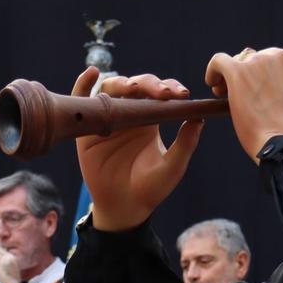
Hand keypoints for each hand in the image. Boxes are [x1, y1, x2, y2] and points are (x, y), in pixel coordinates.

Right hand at [70, 65, 203, 232]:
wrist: (124, 209)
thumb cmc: (151, 189)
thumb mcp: (173, 167)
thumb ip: (186, 143)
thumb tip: (199, 117)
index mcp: (151, 119)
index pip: (159, 93)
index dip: (169, 88)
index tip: (181, 94)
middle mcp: (129, 114)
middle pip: (136, 85)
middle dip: (149, 84)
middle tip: (161, 93)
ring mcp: (107, 119)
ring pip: (112, 89)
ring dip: (122, 83)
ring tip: (131, 87)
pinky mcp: (87, 129)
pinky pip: (83, 101)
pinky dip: (84, 84)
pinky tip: (92, 73)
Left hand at [202, 46, 282, 162]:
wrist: (282, 143)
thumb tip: (270, 85)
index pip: (272, 60)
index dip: (261, 75)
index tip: (256, 91)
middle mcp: (280, 55)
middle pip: (254, 58)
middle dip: (246, 74)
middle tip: (239, 96)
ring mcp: (259, 62)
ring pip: (237, 60)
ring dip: (230, 76)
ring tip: (226, 96)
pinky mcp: (238, 71)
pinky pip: (218, 61)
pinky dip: (213, 71)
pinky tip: (212, 83)